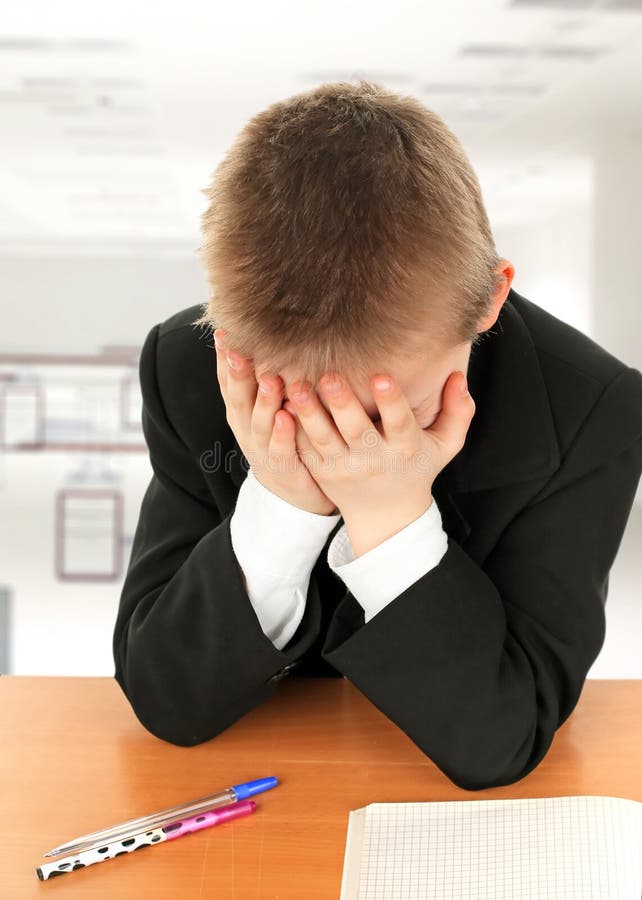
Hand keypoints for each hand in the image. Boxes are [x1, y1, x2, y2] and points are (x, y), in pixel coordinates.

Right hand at [213, 329, 339, 515]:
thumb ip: (263, 377)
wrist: (292, 494)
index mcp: (241, 411)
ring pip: (259, 422)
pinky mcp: (283, 469)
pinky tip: (286, 418)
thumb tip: (260, 336)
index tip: (224, 331)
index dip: (224, 358)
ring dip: (263, 400)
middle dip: (237, 373)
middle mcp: (246, 428)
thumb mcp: (266, 408)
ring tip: (269, 378)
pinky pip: (281, 450)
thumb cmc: (283, 439)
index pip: (228, 380)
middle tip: (237, 348)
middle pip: (239, 397)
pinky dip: (282, 434)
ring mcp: (262, 449)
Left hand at [283, 371, 475, 554]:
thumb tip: (458, 377)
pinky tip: (280, 402)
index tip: (382, 377)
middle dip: (341, 402)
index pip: (399, 423)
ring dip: (308, 413)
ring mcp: (343, 467)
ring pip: (322, 439)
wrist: (386, 515)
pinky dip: (291, 427)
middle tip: (328, 376)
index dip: (391, 401)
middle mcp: (372, 459)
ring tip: (295, 387)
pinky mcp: (320, 471)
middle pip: (355, 430)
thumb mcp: (445, 446)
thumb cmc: (417, 467)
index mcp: (404, 448)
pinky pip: (303, 448)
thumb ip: (459, 412)